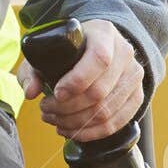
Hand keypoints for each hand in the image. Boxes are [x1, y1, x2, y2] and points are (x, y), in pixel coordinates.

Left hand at [17, 19, 144, 141]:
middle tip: (46, 110)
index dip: (77, 81)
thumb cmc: (69, 50)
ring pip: (106, 111)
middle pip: (100, 91)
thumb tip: (30, 92)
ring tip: (55, 120)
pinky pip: (116, 123)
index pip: (99, 59)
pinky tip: (72, 131)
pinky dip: (91, 133)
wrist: (97, 46)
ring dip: (75, 123)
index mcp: (103, 34)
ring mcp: (134, 75)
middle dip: (67, 108)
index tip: (56, 93)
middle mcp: (124, 52)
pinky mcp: (137, 95)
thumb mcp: (47, 51)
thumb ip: (33, 70)